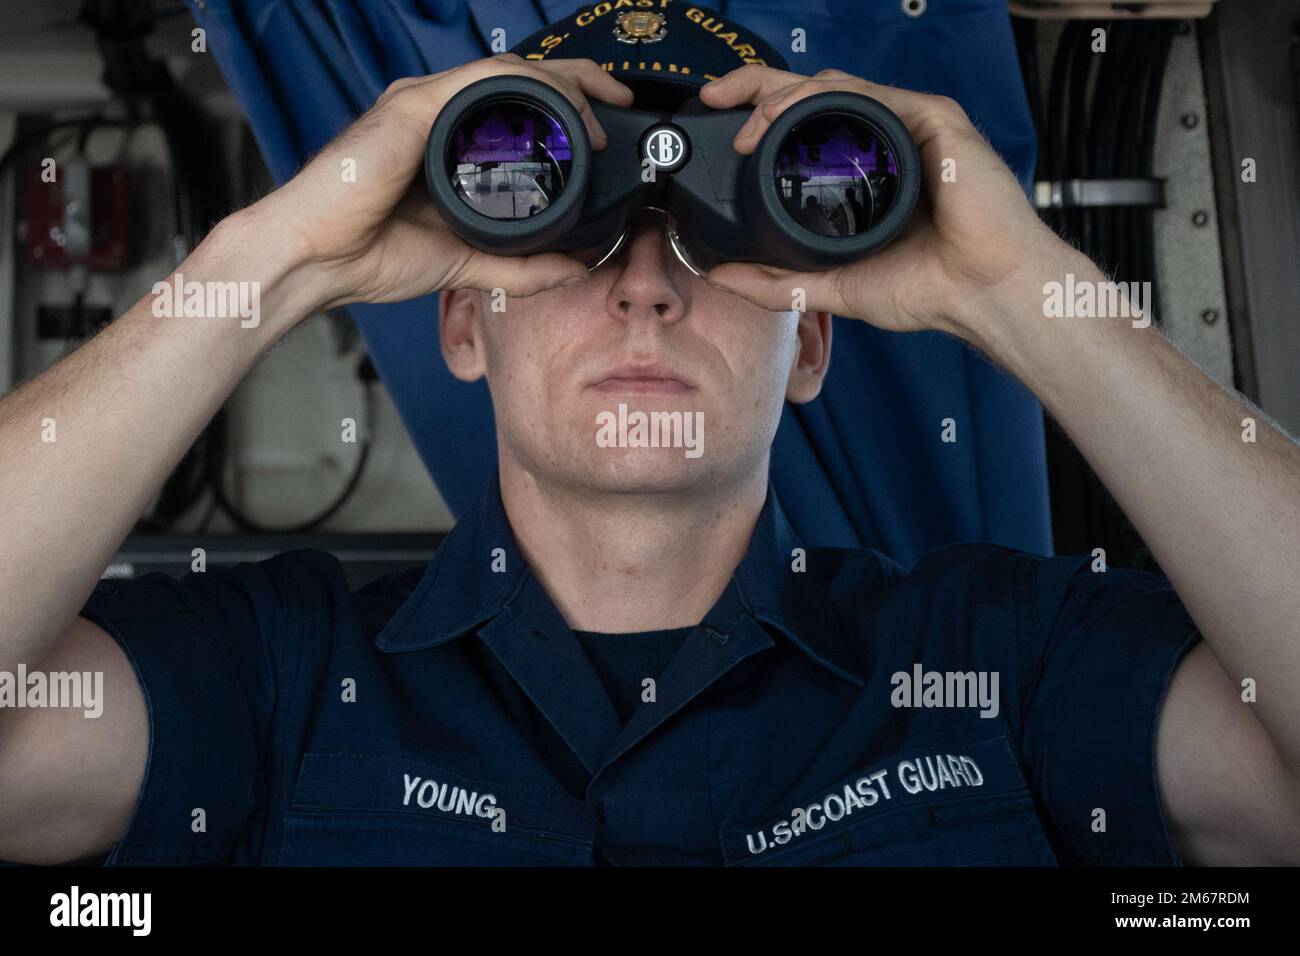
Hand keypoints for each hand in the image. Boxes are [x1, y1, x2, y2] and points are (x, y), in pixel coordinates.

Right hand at [240, 54, 632, 312]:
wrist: (315, 261)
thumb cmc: (370, 256)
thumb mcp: (466, 262)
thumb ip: (521, 266)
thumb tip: (574, 268)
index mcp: (447, 142)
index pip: (516, 106)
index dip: (568, 106)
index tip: (605, 128)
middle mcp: (437, 114)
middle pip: (520, 78)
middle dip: (579, 82)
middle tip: (620, 103)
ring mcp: (424, 105)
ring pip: (508, 72)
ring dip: (562, 85)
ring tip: (598, 113)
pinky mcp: (413, 107)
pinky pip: (482, 80)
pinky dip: (527, 88)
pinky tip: (558, 110)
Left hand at [698, 65, 1076, 343]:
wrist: (983, 295)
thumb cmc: (929, 290)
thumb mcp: (832, 287)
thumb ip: (776, 283)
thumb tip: (720, 274)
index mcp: (866, 172)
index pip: (806, 128)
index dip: (761, 117)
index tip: (722, 128)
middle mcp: (886, 142)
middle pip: (813, 95)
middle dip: (757, 86)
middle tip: (716, 97)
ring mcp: (909, 127)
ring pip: (834, 86)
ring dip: (782, 96)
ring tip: (748, 126)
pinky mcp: (933, 119)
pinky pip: (869, 94)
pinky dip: (823, 99)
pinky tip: (790, 119)